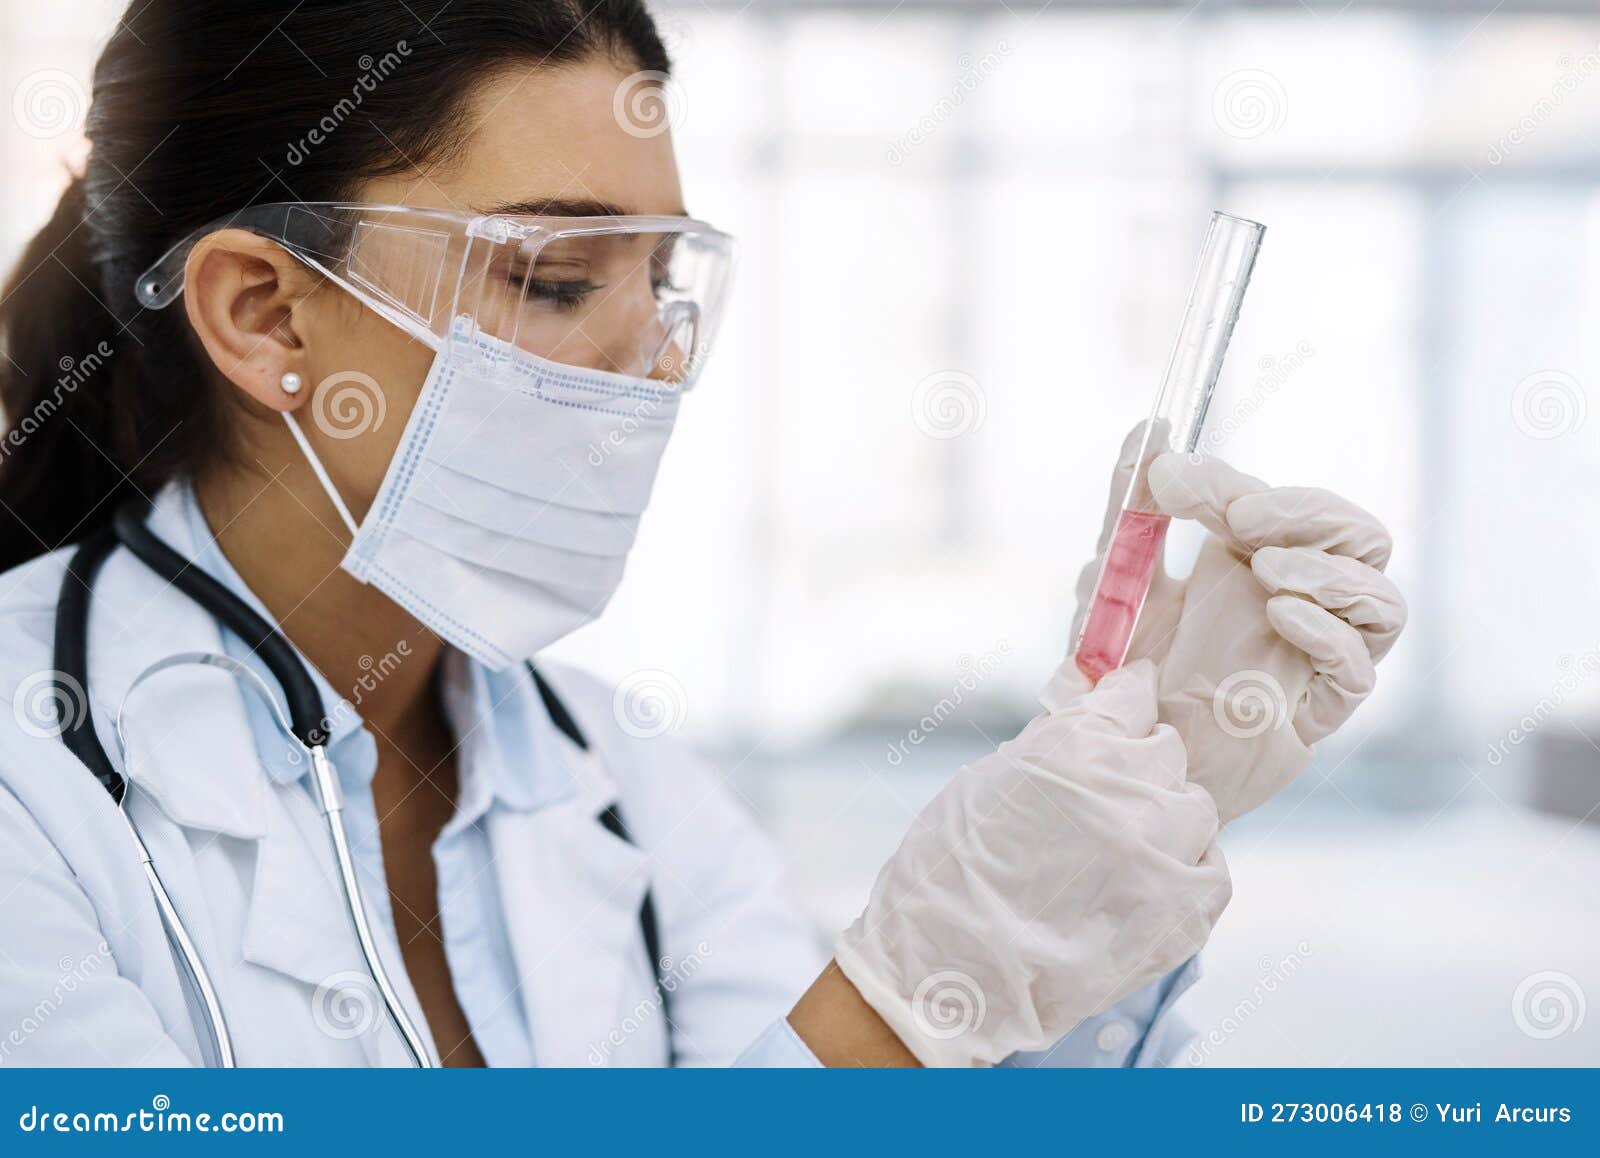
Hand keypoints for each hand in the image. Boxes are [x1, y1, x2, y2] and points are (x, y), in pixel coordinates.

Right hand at [834, 660, 1229, 1066]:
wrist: (950, 977)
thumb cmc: (947, 875)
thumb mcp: (984, 782)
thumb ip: (1048, 742)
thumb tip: (1086, 709)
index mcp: (1074, 748)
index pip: (1132, 696)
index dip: (1123, 701)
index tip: (1124, 709)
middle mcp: (1129, 791)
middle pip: (1166, 751)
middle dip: (1137, 766)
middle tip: (1105, 797)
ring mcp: (1162, 854)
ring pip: (1195, 808)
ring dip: (1166, 819)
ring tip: (1125, 848)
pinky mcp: (1183, 913)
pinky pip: (1212, 869)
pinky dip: (1186, 870)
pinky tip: (1147, 883)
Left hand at [1065, 424, 1406, 822]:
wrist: (1121, 764)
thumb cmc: (1124, 678)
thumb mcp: (1117, 588)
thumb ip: (1130, 512)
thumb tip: (1149, 428)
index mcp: (1252, 564)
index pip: (1279, 504)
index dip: (1235, 483)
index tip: (1175, 479)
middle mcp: (1298, 603)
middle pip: (1359, 537)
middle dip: (1309, 513)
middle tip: (1245, 520)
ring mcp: (1315, 658)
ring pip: (1382, 598)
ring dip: (1330, 572)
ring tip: (1265, 571)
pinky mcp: (1318, 714)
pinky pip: (1360, 669)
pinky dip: (1328, 633)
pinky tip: (1278, 614)